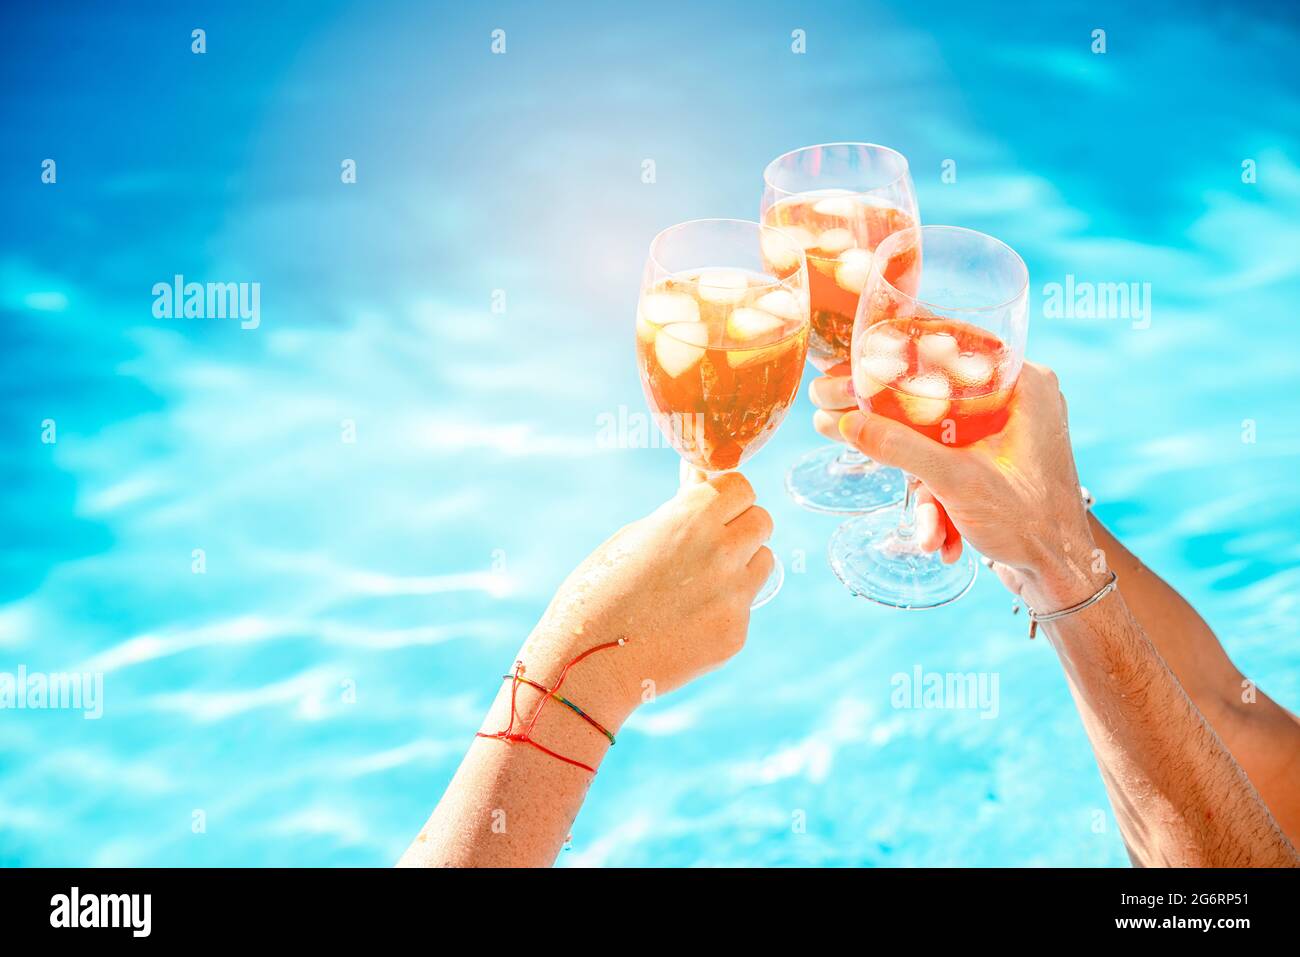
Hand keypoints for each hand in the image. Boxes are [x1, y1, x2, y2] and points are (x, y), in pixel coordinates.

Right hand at [519, 472, 772, 729]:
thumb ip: (679, 512)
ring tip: (701, 581)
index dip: (726, 497)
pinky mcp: (736, 633)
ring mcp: (733, 596)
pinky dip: (726, 606)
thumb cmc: (599, 591)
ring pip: (764, 560)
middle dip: (740, 526)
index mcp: (691, 519)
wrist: (589, 663)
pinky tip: (689, 619)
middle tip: (711, 543)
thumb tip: (702, 483)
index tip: (712, 509)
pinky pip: (745, 604)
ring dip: (743, 563)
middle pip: (762, 519)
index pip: (741, 486)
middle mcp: (721, 552)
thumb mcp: (634, 537)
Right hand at [837, 362, 1103, 608]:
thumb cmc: (1031, 525)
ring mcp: (1012, 434)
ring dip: (929, 492)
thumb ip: (902, 448)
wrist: (1063, 577)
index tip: (862, 369)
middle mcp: (1021, 401)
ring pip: (943, 440)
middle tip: (862, 439)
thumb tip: (850, 423)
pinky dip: (944, 500)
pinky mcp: (1002, 463)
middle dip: (905, 444)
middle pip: (939, 399)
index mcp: (1025, 385)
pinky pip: (956, 464)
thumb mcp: (958, 482)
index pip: (956, 345)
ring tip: (931, 532)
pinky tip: (942, 539)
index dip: (905, 357)